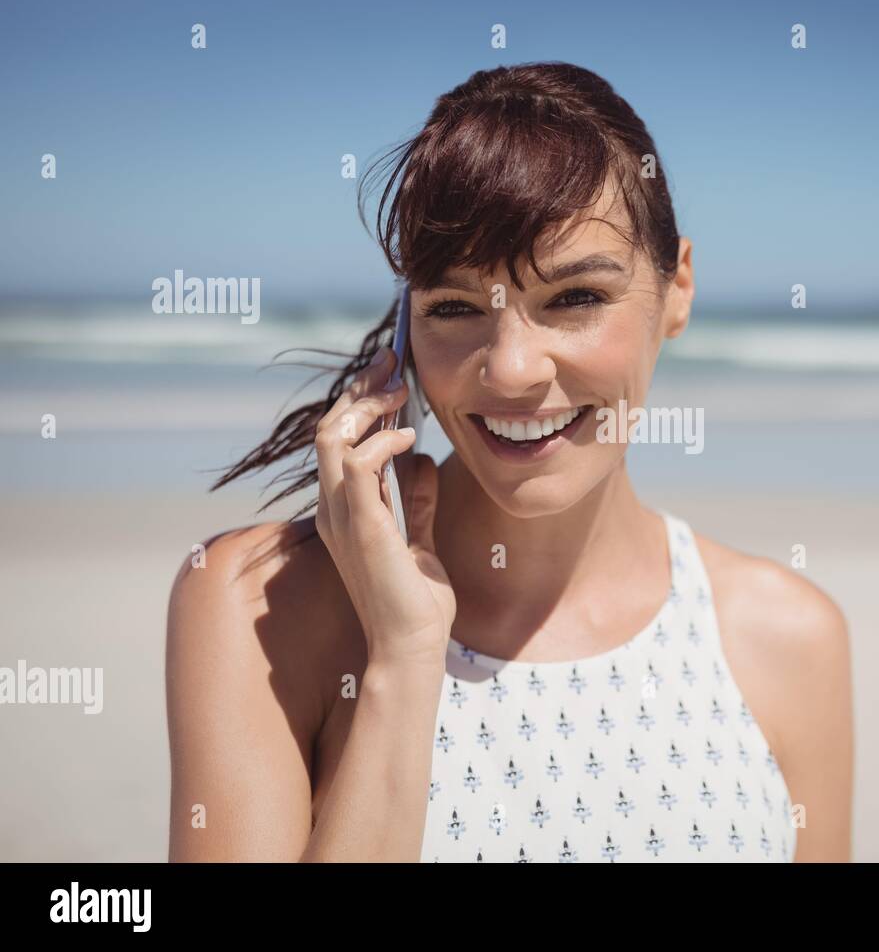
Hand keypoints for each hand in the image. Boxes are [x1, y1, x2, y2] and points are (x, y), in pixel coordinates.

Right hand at [313, 347, 454, 665]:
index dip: (359, 401)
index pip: (338, 440)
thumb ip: (414, 500)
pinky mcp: (362, 526)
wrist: (414, 645)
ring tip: (400, 394)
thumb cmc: (416, 601)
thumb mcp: (418, 537)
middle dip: (360, 389)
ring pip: (332, 437)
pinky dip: (382, 441)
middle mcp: (333, 509)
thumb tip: (418, 459)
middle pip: (329, 428)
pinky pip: (358, 464)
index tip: (390, 372)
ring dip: (366, 407)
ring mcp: (342, 517)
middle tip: (393, 364)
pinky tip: (409, 437)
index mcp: (344, 510)